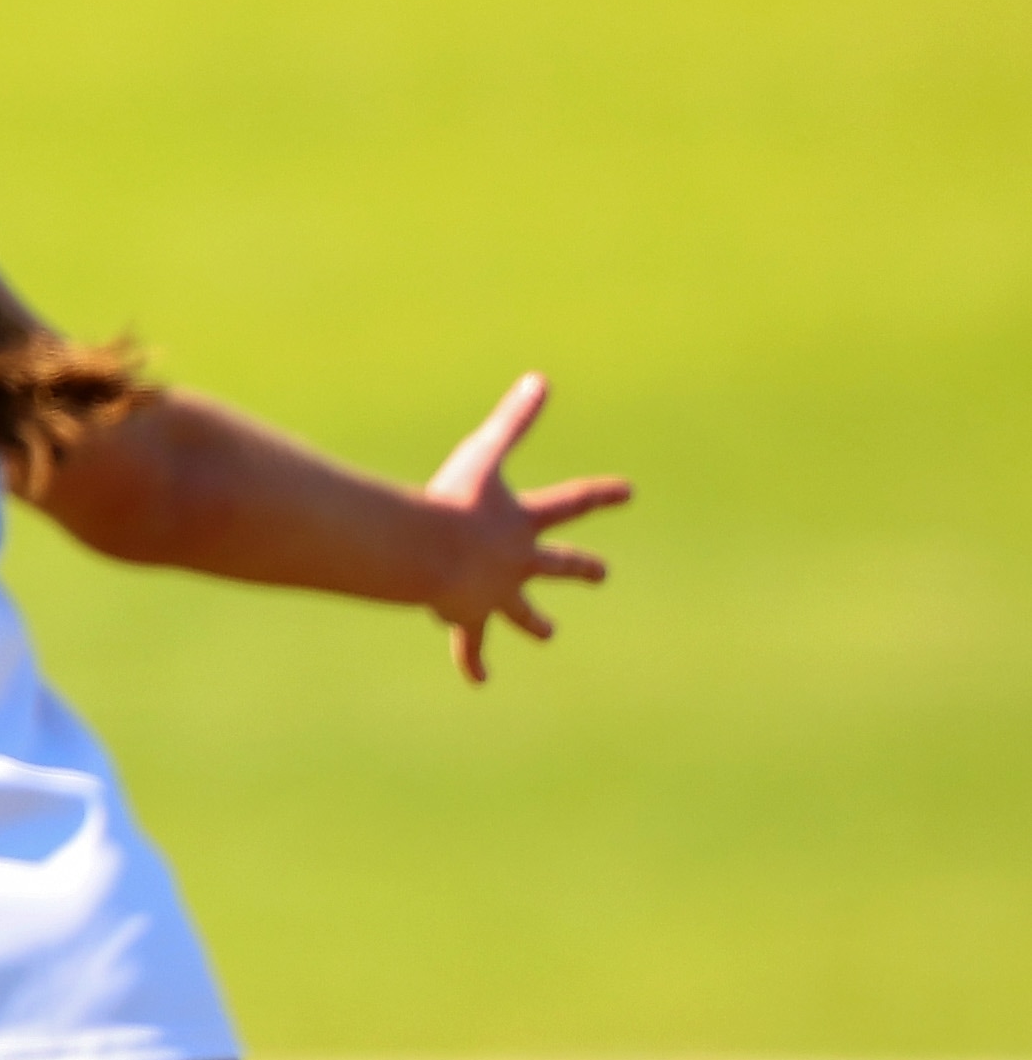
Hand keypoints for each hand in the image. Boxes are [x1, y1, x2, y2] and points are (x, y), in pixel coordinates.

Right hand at [416, 374, 624, 685]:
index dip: (601, 494)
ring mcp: (496, 592)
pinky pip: (472, 644)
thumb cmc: (454, 502)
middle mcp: (518, 560)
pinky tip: (482, 679)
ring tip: (548, 634)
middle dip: (579, 568)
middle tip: (601, 575)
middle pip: (557, 564)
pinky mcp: (469, 616)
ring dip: (535, 621)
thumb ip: (514, 420)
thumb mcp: (485, 454)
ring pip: (522, 610)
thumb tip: (541, 380)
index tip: (628, 492)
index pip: (573, 502)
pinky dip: (475, 661)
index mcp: (524, 522)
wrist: (433, 552)